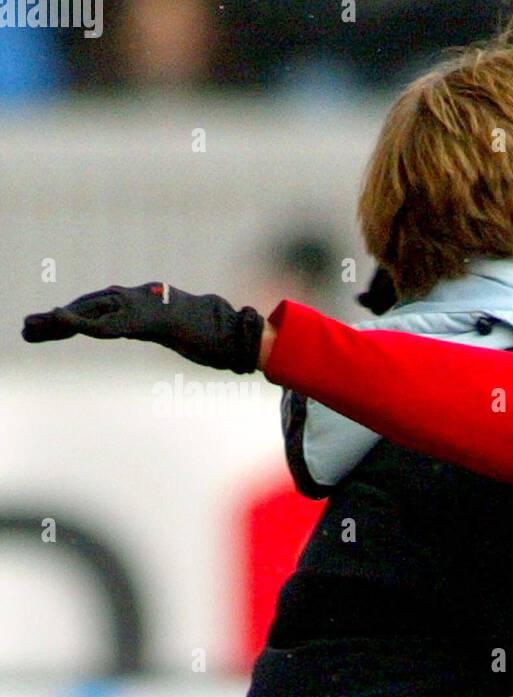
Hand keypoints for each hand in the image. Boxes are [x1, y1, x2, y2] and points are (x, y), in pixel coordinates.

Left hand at [22, 283, 263, 373]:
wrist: (248, 336)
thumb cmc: (228, 341)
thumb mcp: (193, 341)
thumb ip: (180, 336)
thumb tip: (185, 345)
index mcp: (153, 307)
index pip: (106, 311)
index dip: (77, 316)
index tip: (50, 326)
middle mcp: (147, 300)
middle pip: (94, 306)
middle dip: (60, 318)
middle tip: (28, 328)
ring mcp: (151, 306)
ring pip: (97, 310)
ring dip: (64, 320)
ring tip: (36, 326)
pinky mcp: (155, 318)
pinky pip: (116, 322)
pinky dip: (89, 323)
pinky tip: (66, 323)